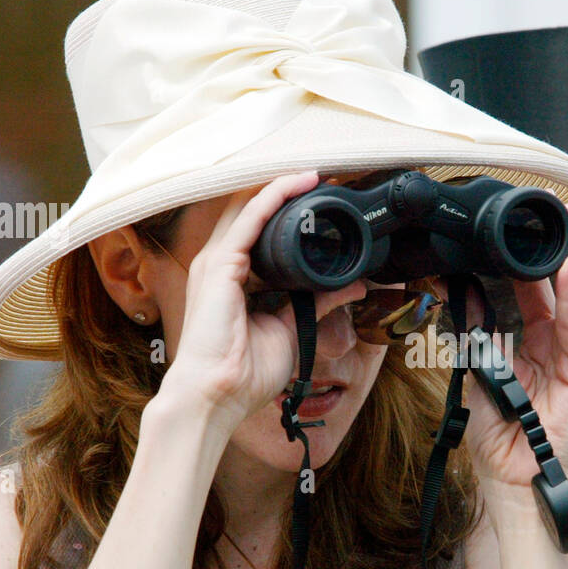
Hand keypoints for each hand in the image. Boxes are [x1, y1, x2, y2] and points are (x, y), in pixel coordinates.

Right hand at [158, 171, 319, 432]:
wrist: (216, 395)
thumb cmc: (243, 372)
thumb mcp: (290, 328)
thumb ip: (317, 302)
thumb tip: (351, 286)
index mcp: (231, 277)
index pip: (256, 230)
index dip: (285, 210)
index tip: (319, 196)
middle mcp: (219, 263)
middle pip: (251, 212)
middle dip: (285, 192)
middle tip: (323, 177)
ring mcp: (216, 261)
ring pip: (250, 207)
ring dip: (283, 186)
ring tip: (316, 173)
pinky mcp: (220, 265)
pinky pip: (250, 218)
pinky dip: (274, 196)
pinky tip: (297, 183)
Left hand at [462, 203, 567, 492]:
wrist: (511, 481)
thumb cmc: (499, 438)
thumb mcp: (480, 373)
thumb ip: (477, 334)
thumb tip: (463, 292)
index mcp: (540, 343)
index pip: (541, 288)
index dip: (533, 256)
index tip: (522, 223)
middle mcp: (563, 346)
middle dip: (564, 244)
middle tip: (552, 206)